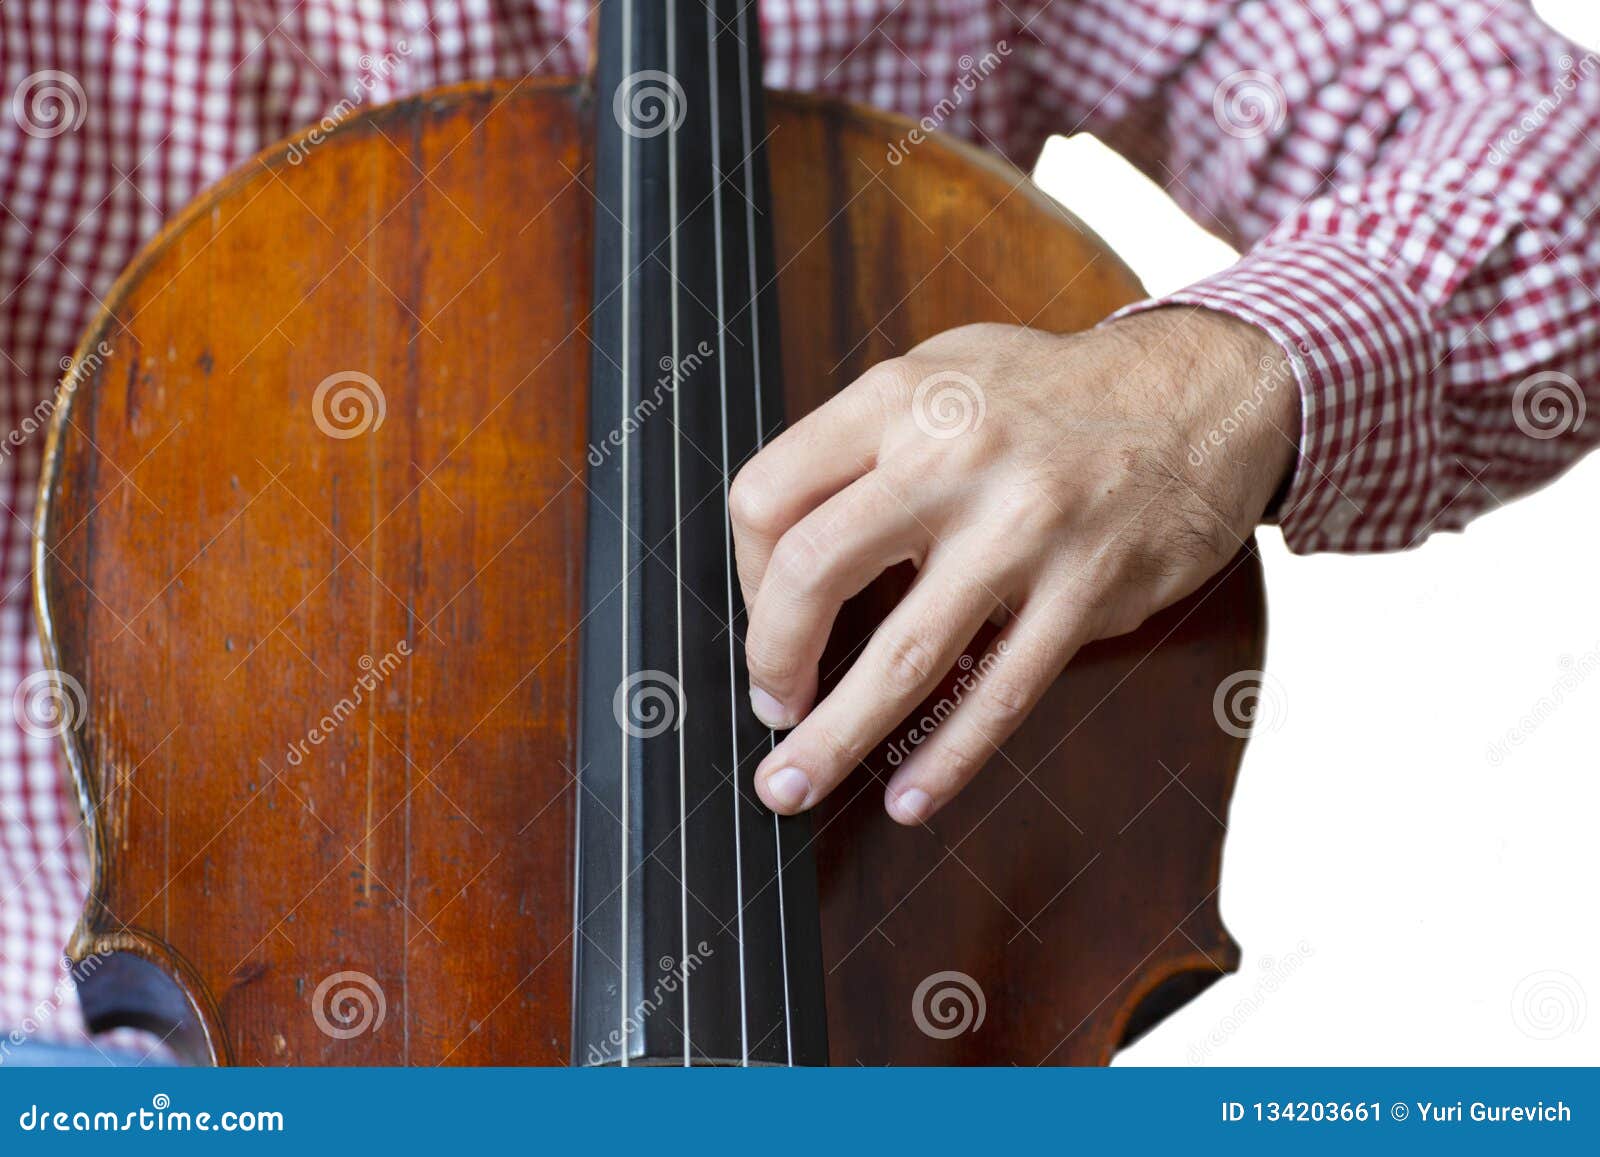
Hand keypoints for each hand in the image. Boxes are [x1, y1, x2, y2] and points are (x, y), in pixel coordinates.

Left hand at [729, 308, 1298, 824]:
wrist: (1197, 394)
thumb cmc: (1052, 393)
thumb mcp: (939, 373)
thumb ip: (859, 444)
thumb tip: (781, 544)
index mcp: (897, 400)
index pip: (770, 496)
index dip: (745, 573)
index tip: (763, 610)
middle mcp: (952, 457)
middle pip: (813, 574)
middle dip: (772, 660)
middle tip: (771, 708)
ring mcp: (1023, 528)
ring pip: (903, 656)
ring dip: (836, 738)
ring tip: (794, 785)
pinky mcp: (1085, 590)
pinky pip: (1001, 694)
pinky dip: (948, 758)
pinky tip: (912, 795)